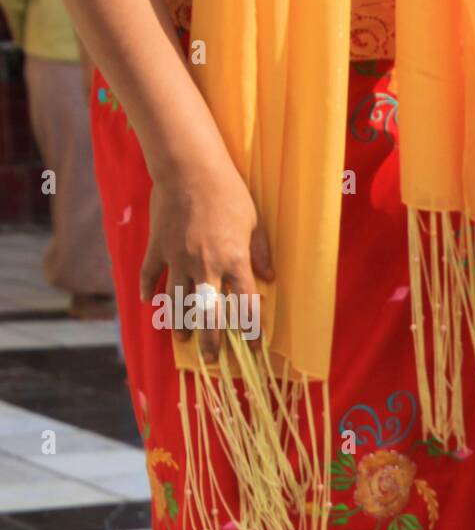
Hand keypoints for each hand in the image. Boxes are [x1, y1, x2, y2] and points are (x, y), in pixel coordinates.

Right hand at [140, 154, 273, 361]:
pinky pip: (152, 275)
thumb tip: (270, 278)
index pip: (247, 306)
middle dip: (212, 341)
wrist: (188, 169)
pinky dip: (150, 290)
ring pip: (178, 301)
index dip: (252, 330)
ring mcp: (178, 259)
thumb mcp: (254, 223)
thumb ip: (260, 253)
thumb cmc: (228, 193)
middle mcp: (206, 267)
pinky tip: (150, 304)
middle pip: (209, 314)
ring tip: (182, 341)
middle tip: (213, 360)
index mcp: (235, 262)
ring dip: (180, 323)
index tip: (254, 347)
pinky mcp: (158, 247)